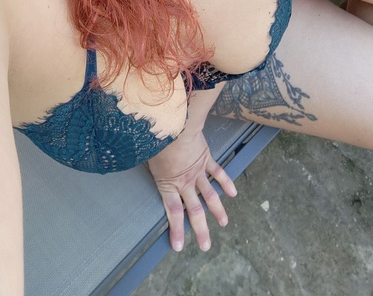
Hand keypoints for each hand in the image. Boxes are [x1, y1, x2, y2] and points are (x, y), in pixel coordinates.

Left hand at [147, 131, 236, 251]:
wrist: (175, 125)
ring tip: (223, 223)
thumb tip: (139, 170)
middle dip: (201, 230)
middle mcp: (185, 182)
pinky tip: (233, 193)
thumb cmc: (156, 140)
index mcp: (169, 185)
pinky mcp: (206, 159)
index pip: (174, 213)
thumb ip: (149, 171)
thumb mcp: (147, 159)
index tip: (178, 247)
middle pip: (195, 211)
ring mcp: (198, 172)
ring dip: (217, 211)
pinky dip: (226, 182)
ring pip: (209, 195)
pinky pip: (217, 173)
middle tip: (206, 246)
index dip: (177, 231)